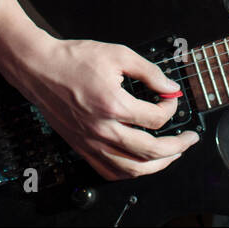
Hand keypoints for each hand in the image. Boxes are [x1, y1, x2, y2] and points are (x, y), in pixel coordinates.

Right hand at [1, 36, 199, 181]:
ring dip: (157, 165)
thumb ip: (148, 71)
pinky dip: (129, 173)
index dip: (170, 106)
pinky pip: (109, 171)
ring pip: (131, 169)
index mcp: (114, 105)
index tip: (169, 96)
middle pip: (150, 150)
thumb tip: (169, 86)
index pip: (156, 118)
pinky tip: (139, 164)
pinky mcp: (81, 147)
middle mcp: (103, 129)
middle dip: (177, 146)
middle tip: (189, 139)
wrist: (39, 68)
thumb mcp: (118, 54)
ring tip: (171, 156)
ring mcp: (91, 142)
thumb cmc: (73, 59)